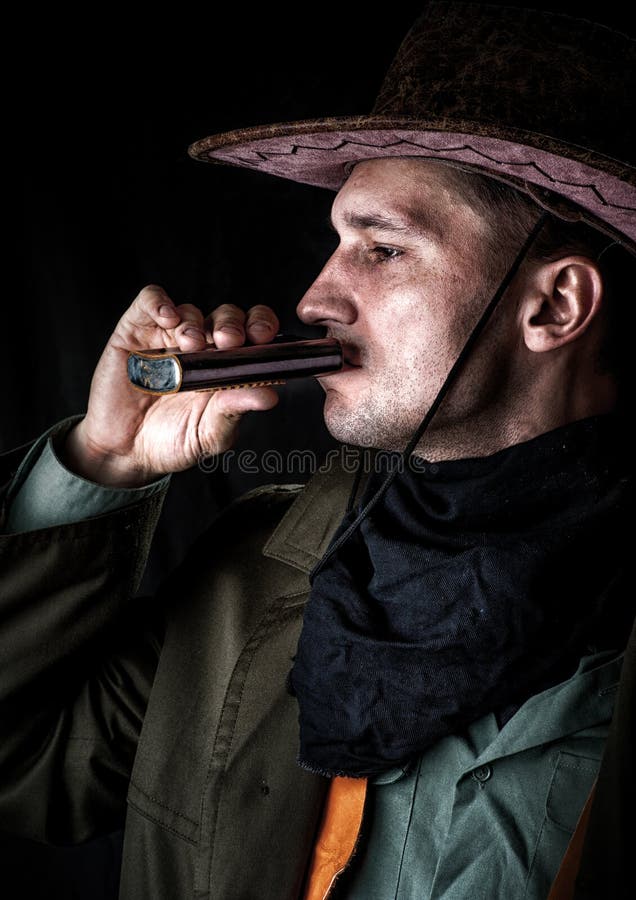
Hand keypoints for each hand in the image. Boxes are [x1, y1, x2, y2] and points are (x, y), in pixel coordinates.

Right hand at [62, 285, 279, 486]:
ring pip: (191, 309)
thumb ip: (236, 410)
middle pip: (226, 316)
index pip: (254, 332)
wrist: (127, 452)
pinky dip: (160, 302)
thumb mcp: (211, 432)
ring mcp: (169, 336)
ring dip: (194, 322)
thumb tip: (270, 395)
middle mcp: (202, 347)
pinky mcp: (136, 330)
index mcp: (228, 366)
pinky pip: (150, 300)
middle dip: (231, 323)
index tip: (262, 337)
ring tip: (189, 345)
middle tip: (227, 341)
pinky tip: (168, 319)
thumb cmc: (174, 441)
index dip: (262, 326)